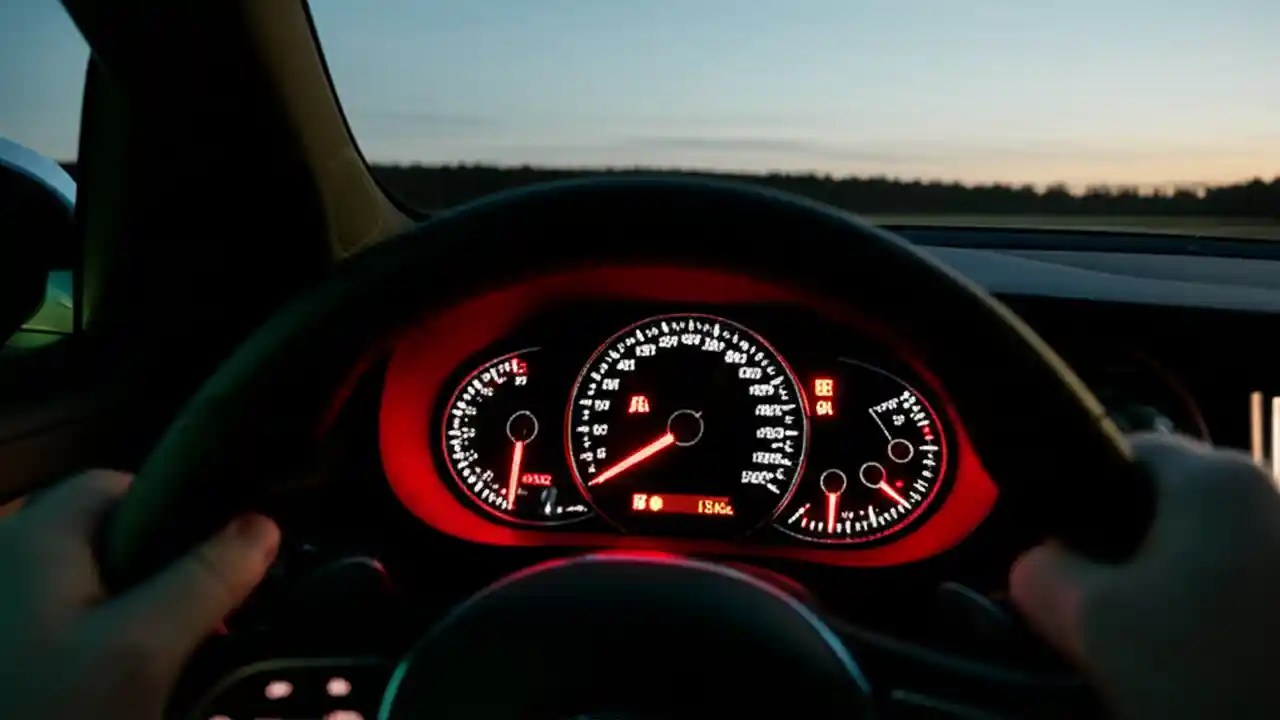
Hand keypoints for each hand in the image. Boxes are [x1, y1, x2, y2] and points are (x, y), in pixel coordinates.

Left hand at [0, 470, 278, 719]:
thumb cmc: (55, 715)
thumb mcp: (146, 648)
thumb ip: (207, 578)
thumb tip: (263, 526)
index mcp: (35, 536)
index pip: (118, 485)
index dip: (177, 514)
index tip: (217, 567)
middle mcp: (9, 559)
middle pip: (106, 536)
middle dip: (161, 573)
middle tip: (197, 627)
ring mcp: (6, 608)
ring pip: (90, 586)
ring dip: (138, 614)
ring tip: (159, 663)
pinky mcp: (11, 650)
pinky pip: (68, 625)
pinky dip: (102, 644)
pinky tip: (118, 684)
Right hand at [1012, 433, 1279, 719]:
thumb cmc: (1198, 665)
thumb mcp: (1089, 622)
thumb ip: (1039, 573)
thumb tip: (1039, 564)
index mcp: (1218, 477)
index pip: (1124, 452)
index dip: (1082, 501)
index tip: (1068, 560)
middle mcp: (1267, 491)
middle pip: (1166, 504)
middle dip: (1128, 552)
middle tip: (1106, 613)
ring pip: (1203, 549)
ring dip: (1173, 587)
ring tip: (1155, 644)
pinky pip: (1238, 584)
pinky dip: (1212, 611)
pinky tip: (1200, 658)